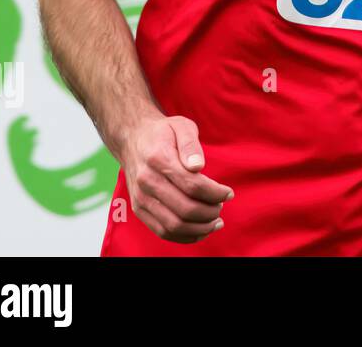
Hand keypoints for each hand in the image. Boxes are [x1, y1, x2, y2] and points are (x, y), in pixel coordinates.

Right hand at [118, 114, 233, 242]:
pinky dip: (185, 236)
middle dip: (210, 212)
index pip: (192, 185)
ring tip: (216, 221)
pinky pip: (162, 231)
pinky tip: (201, 230)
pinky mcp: (139, 209)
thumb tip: (198, 166)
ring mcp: (141, 198)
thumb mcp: (181, 126)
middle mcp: (146, 182)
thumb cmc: (163, 133)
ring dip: (200, 228)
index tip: (228, 193)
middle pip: (184, 208)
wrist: (132, 140)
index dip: (215, 193)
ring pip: (174, 225)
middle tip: (221, 206)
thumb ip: (191, 144)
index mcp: (158, 160)